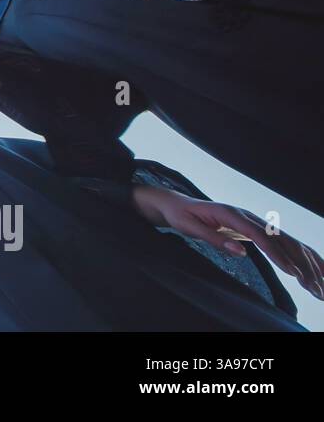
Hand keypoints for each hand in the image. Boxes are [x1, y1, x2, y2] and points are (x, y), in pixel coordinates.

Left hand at [133, 185, 323, 299]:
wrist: (175, 204)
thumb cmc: (180, 215)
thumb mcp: (189, 227)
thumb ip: (214, 238)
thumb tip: (240, 252)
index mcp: (230, 213)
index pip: (259, 235)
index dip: (276, 253)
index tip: (291, 271)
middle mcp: (245, 215)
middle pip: (278, 237)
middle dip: (298, 259)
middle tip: (312, 281)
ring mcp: (250, 220)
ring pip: (283, 239)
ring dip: (303, 258)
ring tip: (318, 279)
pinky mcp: (252, 228)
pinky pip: (278, 241)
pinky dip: (295, 253)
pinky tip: (309, 267)